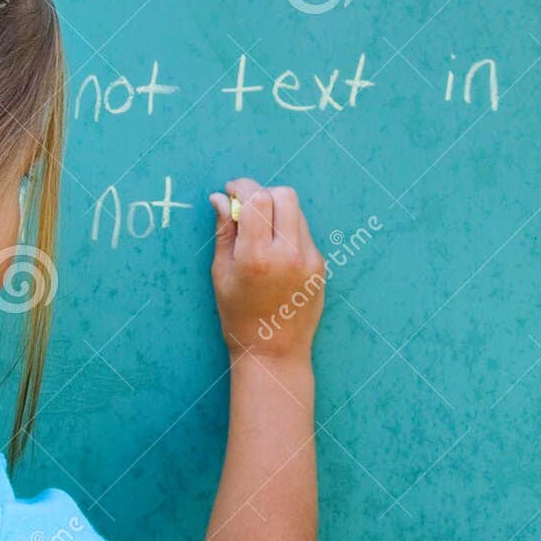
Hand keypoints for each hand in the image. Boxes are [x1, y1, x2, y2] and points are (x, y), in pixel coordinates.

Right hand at [208, 179, 326, 360]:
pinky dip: (288, 231)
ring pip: (297, 211)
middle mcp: (288, 254)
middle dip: (263, 194)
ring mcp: (309, 260)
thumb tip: (219, 198)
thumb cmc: (239, 317)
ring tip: (261, 231)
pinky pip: (304, 233)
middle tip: (247, 208)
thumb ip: (224, 232)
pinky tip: (275, 251)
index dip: (243, 187)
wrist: (274, 352)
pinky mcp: (321, 266)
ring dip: (277, 211)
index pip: (258, 199)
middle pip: (284, 195)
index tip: (231, 191)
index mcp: (257, 257)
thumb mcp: (221, 274)